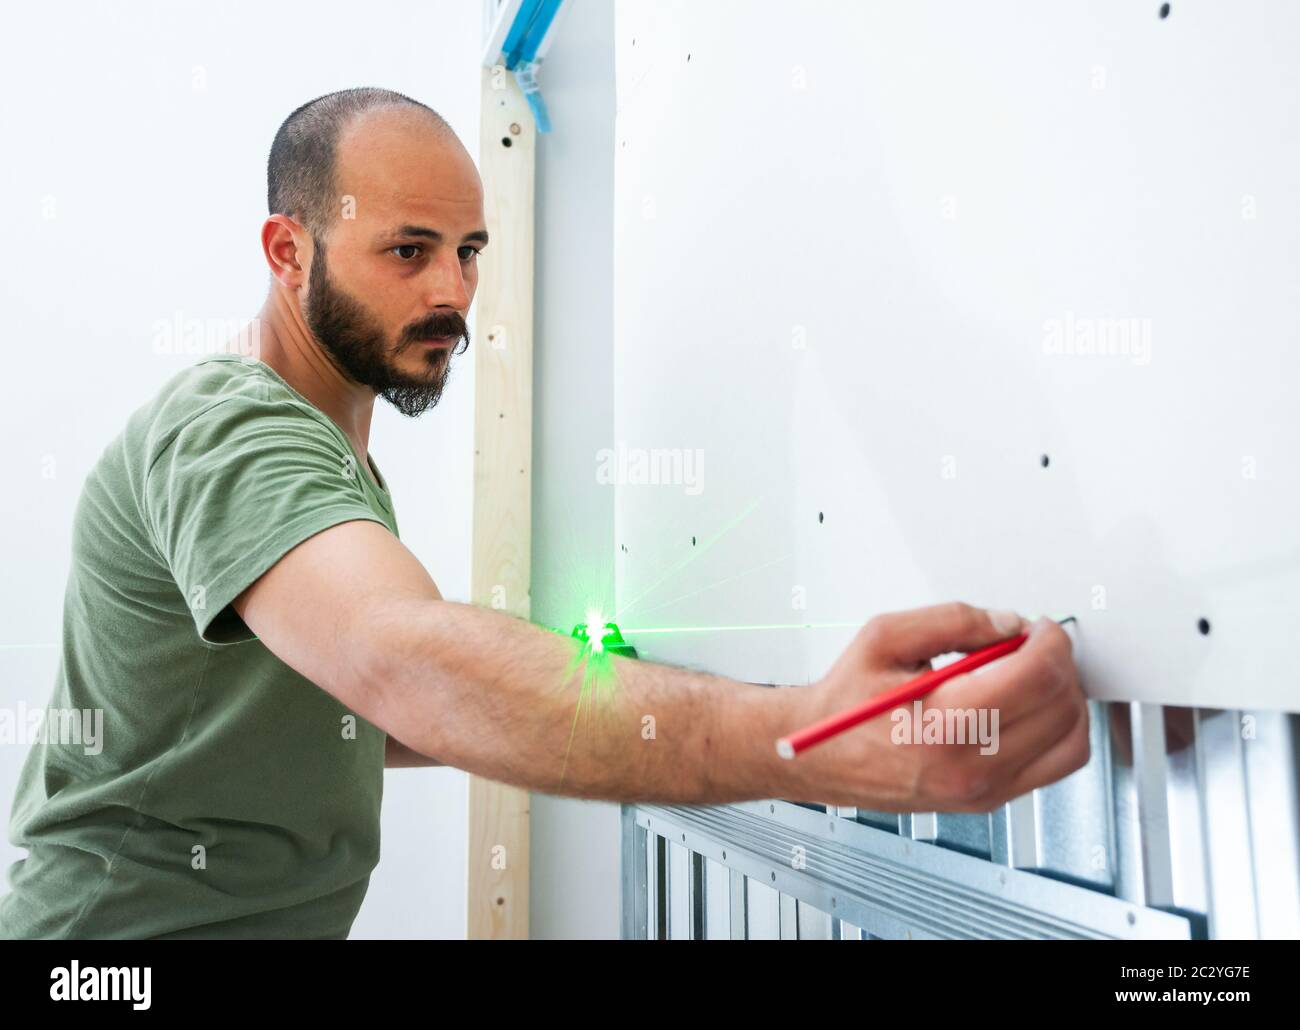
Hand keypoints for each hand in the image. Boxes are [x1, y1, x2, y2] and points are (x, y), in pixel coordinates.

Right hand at [783, 602, 1088, 812]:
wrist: (820, 755)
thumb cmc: (845, 702)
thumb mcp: (885, 637)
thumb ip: (953, 620)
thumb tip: (1008, 623)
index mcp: (945, 724)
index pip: (1038, 676)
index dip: (1050, 640)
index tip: (1038, 627)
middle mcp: (971, 766)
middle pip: (1061, 706)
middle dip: (1058, 663)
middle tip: (1033, 643)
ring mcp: (984, 790)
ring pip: (1072, 741)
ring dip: (1065, 698)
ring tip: (1032, 675)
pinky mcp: (988, 800)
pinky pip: (1056, 766)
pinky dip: (1057, 730)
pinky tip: (1027, 707)